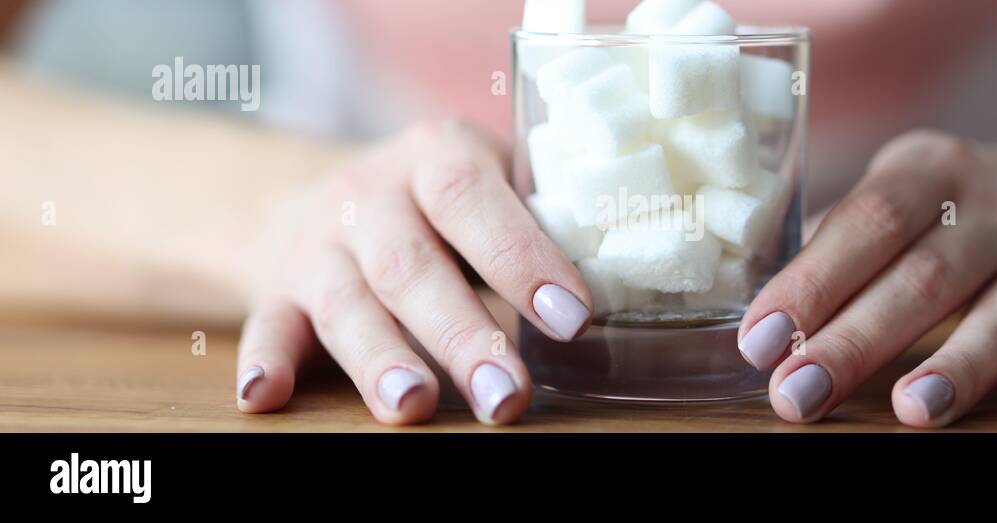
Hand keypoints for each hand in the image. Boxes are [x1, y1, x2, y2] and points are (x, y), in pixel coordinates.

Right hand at [233, 121, 592, 424]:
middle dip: (462, 334)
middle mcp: (370, 197)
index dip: (522, 256)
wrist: (329, 196)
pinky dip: (264, 360)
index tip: (571, 317)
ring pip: (346, 304)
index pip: (476, 200)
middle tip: (507, 394)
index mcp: (436, 158)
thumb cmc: (444, 204)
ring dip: (378, 359)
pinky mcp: (277, 290)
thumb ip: (536, 224)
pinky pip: (266, 324)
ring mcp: (318, 245)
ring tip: (413, 407)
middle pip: (413, 267)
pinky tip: (264, 397)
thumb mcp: (490, 185)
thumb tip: (616, 290)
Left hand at [738, 130, 996, 425]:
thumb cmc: (965, 212)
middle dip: (854, 342)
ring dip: (959, 366)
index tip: (760, 339)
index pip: (867, 223)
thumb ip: (840, 239)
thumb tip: (757, 303)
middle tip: (797, 395)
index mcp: (934, 171)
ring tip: (910, 410)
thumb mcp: (905, 191)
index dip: (811, 282)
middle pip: (925, 279)